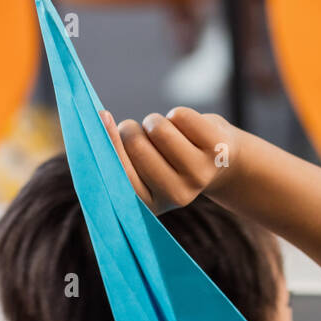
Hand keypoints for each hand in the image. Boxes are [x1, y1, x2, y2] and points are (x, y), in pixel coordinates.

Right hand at [101, 107, 239, 213]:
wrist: (220, 161)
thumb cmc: (167, 160)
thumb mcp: (141, 169)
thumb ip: (118, 156)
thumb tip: (99, 118)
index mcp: (150, 206)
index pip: (120, 174)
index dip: (108, 142)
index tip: (100, 115)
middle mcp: (176, 196)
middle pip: (136, 144)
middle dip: (131, 129)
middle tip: (140, 133)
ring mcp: (199, 175)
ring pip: (158, 128)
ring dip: (155, 121)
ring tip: (165, 134)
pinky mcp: (216, 151)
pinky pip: (179, 116)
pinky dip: (178, 115)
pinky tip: (188, 131)